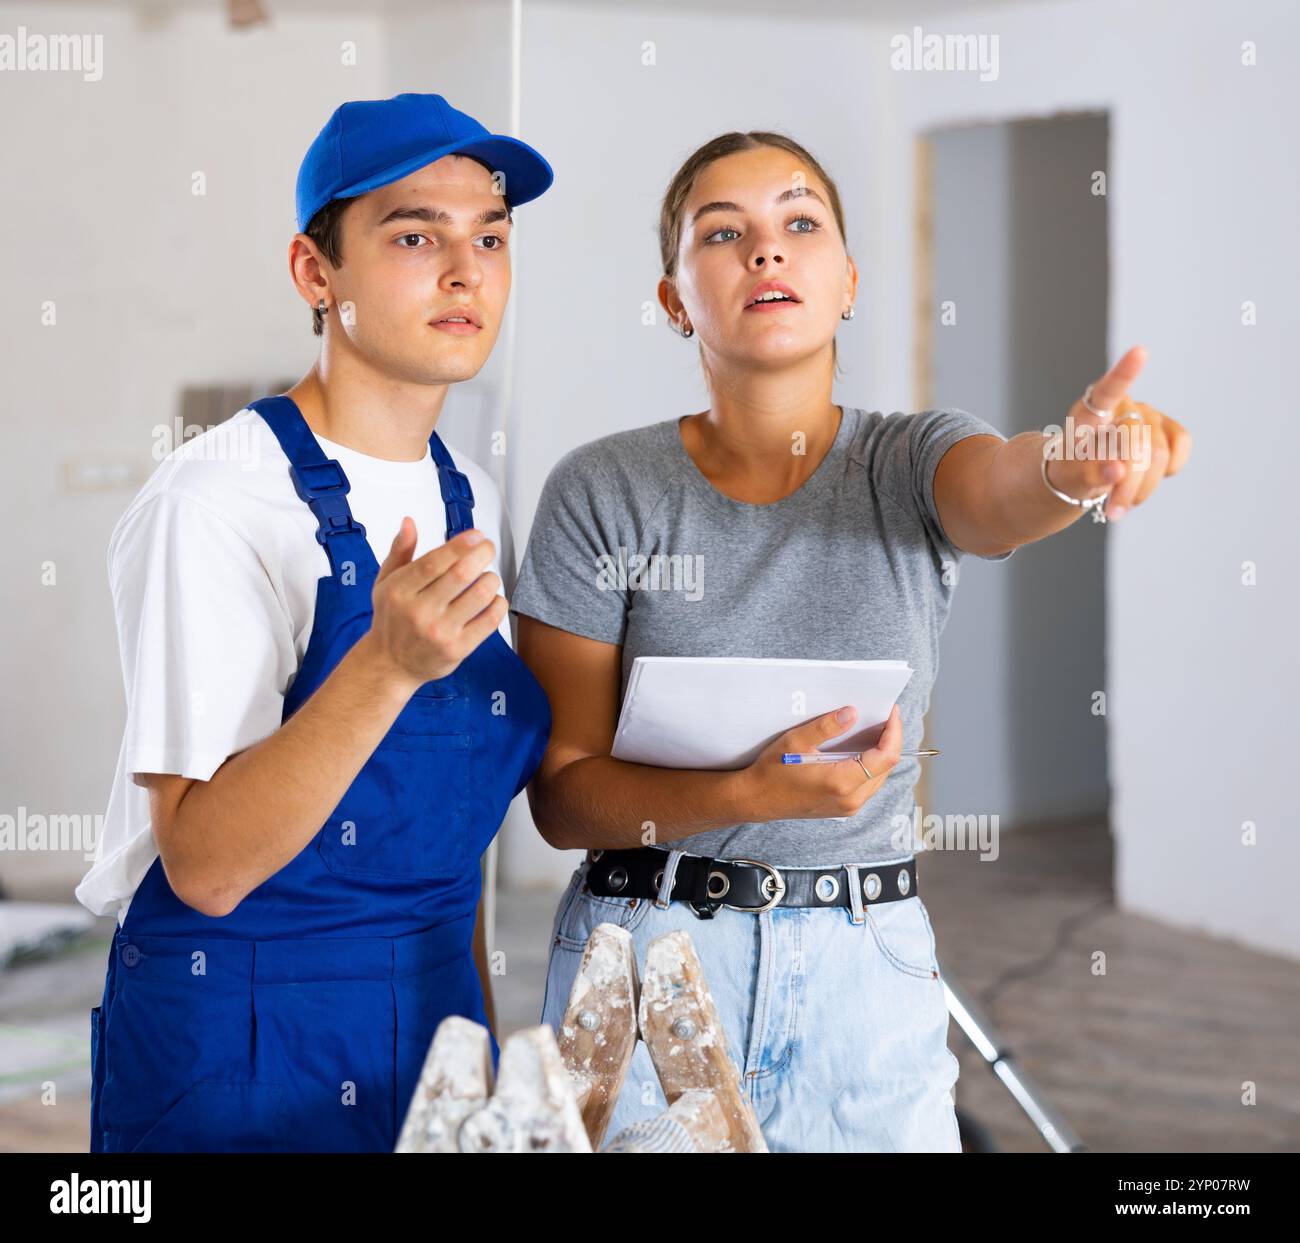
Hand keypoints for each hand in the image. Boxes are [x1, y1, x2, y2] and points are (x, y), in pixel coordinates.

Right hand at [363, 519, 506, 690]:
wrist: (390, 664)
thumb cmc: (392, 620)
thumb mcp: (385, 583)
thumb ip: (400, 551)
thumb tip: (409, 523)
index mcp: (400, 591)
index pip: (433, 562)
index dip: (459, 545)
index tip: (476, 535)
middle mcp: (419, 612)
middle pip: (460, 575)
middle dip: (481, 554)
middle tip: (487, 548)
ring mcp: (439, 632)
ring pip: (479, 596)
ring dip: (491, 579)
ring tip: (488, 576)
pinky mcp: (457, 649)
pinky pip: (489, 621)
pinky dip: (498, 604)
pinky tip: (493, 598)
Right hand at [738, 703, 903, 821]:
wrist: (756, 799)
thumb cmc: (772, 772)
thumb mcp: (796, 742)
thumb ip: (827, 727)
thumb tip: (852, 713)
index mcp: (842, 782)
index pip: (885, 756)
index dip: (894, 732)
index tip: (891, 712)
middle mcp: (850, 799)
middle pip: (887, 767)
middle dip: (890, 740)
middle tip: (884, 717)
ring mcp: (848, 807)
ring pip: (880, 777)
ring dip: (881, 753)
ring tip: (875, 731)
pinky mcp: (843, 809)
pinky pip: (868, 786)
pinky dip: (871, 766)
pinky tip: (861, 750)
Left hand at [1046, 345, 1191, 519]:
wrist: (1084, 471)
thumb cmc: (1073, 470)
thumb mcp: (1070, 477)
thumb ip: (1088, 474)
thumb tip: (1116, 471)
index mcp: (1088, 412)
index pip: (1105, 392)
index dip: (1124, 374)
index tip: (1140, 352)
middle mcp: (1121, 406)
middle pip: (1136, 444)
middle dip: (1127, 484)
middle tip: (1115, 511)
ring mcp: (1147, 414)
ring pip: (1158, 454)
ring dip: (1143, 488)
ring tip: (1121, 505)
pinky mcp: (1168, 427)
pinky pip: (1180, 446)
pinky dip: (1168, 470)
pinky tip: (1147, 480)